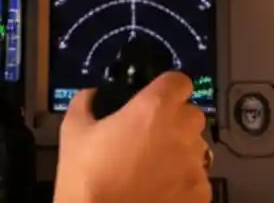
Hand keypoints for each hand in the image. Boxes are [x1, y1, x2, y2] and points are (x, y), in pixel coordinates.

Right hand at [54, 72, 210, 202]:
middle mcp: (181, 132)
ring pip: (196, 150)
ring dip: (180, 155)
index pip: (179, 82)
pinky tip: (159, 193)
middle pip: (192, 115)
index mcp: (154, 108)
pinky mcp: (200, 195)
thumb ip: (85, 103)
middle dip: (176, 124)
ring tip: (153, 172)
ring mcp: (194, 166)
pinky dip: (184, 186)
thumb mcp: (73, 134)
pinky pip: (198, 181)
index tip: (156, 102)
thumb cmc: (86, 180)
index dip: (168, 90)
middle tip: (150, 140)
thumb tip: (91, 95)